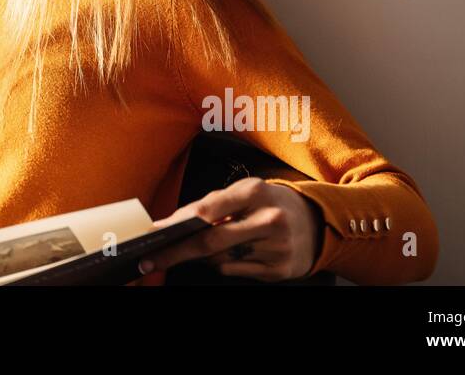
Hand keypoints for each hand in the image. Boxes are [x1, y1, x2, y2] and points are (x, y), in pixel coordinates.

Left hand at [134, 177, 322, 285]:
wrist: (314, 223)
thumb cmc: (268, 203)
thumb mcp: (244, 192)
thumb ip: (211, 205)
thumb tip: (172, 224)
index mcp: (255, 191)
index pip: (207, 210)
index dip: (176, 225)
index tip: (153, 234)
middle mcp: (268, 219)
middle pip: (210, 241)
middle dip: (175, 253)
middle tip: (150, 260)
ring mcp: (276, 247)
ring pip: (220, 260)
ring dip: (201, 257)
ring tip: (196, 249)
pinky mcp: (279, 270)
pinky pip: (235, 272)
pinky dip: (222, 264)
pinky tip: (226, 255)